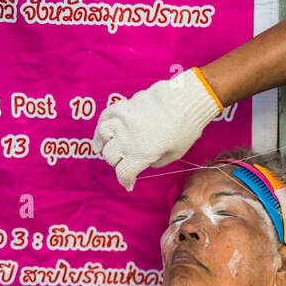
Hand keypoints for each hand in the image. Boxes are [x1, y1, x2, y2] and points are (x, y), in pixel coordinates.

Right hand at [91, 67, 222, 191]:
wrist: (185, 101)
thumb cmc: (185, 129)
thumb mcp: (174, 155)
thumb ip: (156, 162)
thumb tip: (145, 161)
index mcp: (141, 154)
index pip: (123, 173)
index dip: (125, 181)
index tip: (128, 184)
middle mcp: (128, 139)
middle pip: (110, 156)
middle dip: (116, 163)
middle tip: (125, 163)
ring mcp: (123, 121)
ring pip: (103, 135)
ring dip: (106, 144)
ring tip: (110, 147)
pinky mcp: (123, 106)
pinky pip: (105, 117)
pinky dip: (101, 126)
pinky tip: (102, 133)